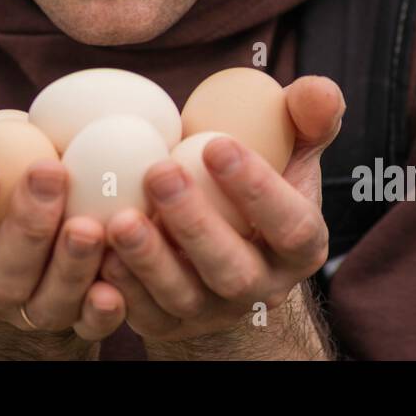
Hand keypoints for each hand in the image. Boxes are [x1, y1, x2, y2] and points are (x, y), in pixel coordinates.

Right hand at [0, 104, 125, 341]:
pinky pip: (87, 323)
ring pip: (46, 305)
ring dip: (70, 268)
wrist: (27, 168)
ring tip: (89, 225)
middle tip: (50, 174)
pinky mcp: (72, 310)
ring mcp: (27, 306)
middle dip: (27, 229)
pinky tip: (118, 284)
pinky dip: (104, 311)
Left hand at [99, 75, 344, 342]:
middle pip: (233, 269)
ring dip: (149, 260)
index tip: (217, 143)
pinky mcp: (170, 324)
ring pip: (184, 296)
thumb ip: (307, 117)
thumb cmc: (251, 178)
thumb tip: (318, 91)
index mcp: (301, 246)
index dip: (258, 189)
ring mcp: (214, 310)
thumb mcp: (288, 146)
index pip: (291, 225)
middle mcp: (261, 286)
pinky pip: (144, 315)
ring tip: (119, 217)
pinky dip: (119, 289)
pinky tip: (97, 253)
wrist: (222, 237)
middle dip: (195, 223)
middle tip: (158, 172)